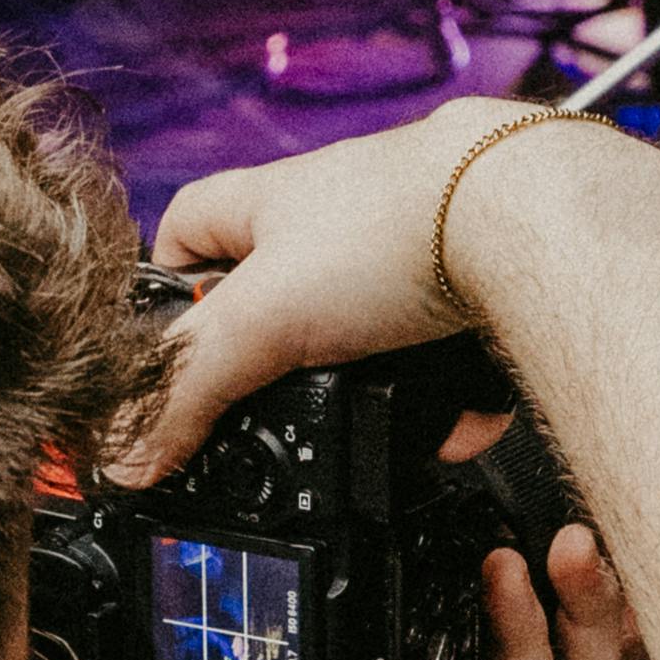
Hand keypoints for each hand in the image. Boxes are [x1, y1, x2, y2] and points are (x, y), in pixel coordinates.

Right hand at [117, 100, 523, 480]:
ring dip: (375, 393)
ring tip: (383, 428)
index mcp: (270, 203)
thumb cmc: (400, 226)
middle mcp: (342, 216)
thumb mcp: (261, 320)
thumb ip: (188, 390)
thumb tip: (126, 456)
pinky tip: (456, 426)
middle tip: (282, 413)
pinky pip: (450, 355)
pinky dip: (450, 399)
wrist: (534, 220)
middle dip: (288, 364)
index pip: (187, 228)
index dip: (169, 284)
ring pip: (373, 336)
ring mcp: (414, 245)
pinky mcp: (479, 281)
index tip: (166, 347)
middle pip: (286, 295)